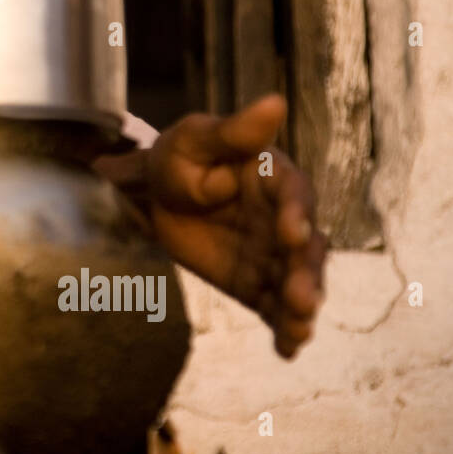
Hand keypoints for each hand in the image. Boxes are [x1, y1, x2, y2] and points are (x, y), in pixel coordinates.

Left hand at [120, 94, 327, 358]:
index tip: (293, 234)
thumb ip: (233, 131)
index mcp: (274, 177)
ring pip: (296, 282)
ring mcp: (272, 256)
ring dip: (301, 306)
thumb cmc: (174, 158)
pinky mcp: (256, 284)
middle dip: (305, 273)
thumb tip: (274, 103)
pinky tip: (288, 350)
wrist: (146, 197)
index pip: (295, 195)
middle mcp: (284, 219)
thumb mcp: (192, 139)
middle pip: (306, 249)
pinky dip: (284, 330)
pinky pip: (274, 309)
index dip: (297, 214)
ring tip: (299, 327)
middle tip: (301, 297)